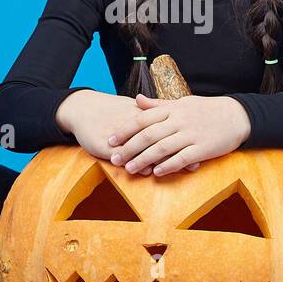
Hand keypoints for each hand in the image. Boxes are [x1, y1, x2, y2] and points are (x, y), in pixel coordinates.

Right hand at [55, 90, 201, 170]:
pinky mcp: (108, 145)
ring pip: (144, 150)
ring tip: (178, 172)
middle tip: (195, 164)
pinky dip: (138, 164)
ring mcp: (121, 135)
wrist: (83, 109)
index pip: (167, 126)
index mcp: (142, 114)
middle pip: (160, 139)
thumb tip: (172, 123)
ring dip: (160, 162)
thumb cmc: (110, 111)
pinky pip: (126, 156)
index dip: (183, 138)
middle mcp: (134, 124)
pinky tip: (149, 172)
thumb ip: (151, 115)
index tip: (200, 147)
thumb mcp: (131, 110)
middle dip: (178, 153)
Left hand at [106, 94, 250, 176]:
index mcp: (173, 109)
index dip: (125, 130)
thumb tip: (137, 99)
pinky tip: (156, 173)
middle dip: (129, 148)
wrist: (238, 116)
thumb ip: (158, 105)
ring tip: (129, 169)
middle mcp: (180, 121)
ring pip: (162, 148)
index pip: (143, 119)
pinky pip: (182, 158)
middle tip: (114, 159)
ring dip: (143, 159)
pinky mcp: (203, 148)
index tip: (110, 140)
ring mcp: (192, 134)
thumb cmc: (207, 110)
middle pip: (149, 135)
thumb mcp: (182, 103)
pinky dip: (168, 166)